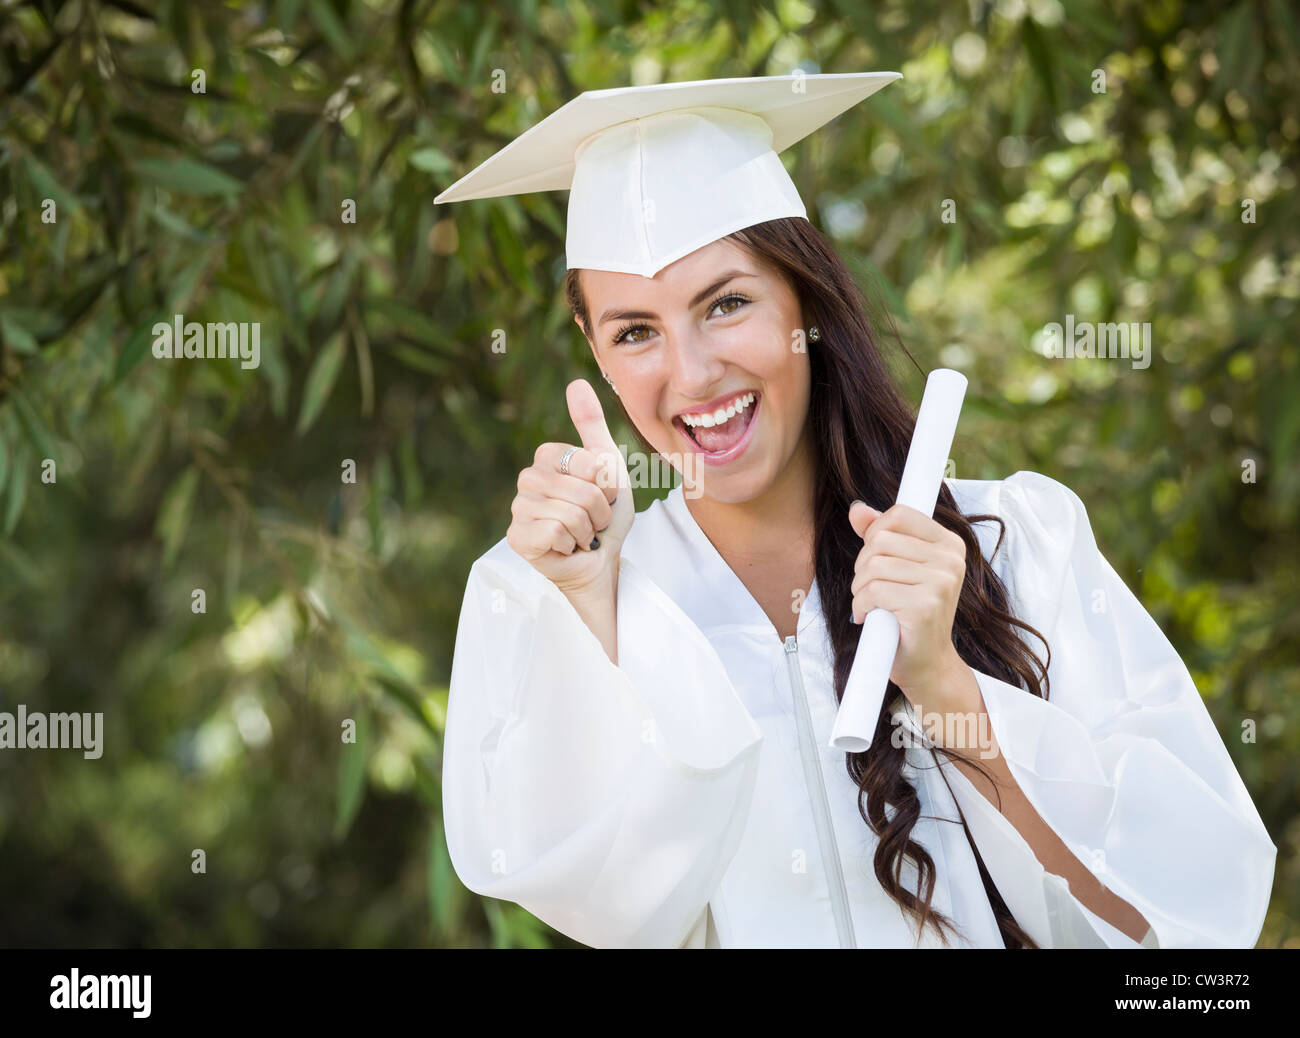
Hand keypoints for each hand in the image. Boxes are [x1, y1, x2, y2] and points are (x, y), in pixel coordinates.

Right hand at [506, 379, 634, 596]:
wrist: (600, 562)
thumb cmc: (604, 516)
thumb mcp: (609, 466)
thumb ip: (592, 425)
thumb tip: (576, 382)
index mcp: (547, 458)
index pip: (587, 462)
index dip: (605, 483)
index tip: (602, 495)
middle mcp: (527, 479)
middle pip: (581, 490)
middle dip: (599, 511)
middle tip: (592, 521)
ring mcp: (519, 508)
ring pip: (571, 513)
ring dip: (587, 530)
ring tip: (580, 535)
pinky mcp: (517, 537)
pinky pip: (555, 532)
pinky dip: (572, 545)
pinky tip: (566, 548)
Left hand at [848, 500, 966, 697]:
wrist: (926, 664)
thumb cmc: (909, 615)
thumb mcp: (898, 568)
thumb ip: (880, 535)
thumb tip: (857, 509)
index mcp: (949, 543)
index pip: (899, 514)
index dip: (875, 533)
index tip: (876, 558)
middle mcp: (951, 559)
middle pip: (880, 539)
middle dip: (863, 566)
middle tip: (872, 590)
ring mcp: (941, 581)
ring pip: (872, 565)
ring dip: (860, 589)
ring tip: (872, 605)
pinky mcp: (925, 605)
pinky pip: (873, 591)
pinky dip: (861, 606)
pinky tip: (870, 618)